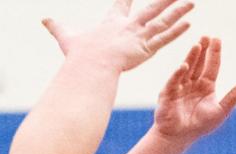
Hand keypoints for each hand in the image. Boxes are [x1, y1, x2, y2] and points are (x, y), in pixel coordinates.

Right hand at [42, 0, 194, 72]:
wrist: (89, 66)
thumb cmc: (78, 54)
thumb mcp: (66, 37)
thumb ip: (56, 27)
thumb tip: (43, 19)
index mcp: (112, 22)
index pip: (123, 4)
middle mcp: (128, 26)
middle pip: (150, 8)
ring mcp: (138, 37)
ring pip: (162, 20)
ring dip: (178, 11)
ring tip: (192, 2)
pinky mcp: (145, 49)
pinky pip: (164, 38)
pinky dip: (177, 31)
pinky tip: (189, 23)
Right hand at [153, 36, 235, 142]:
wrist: (179, 137)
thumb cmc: (200, 126)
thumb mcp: (222, 110)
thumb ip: (235, 95)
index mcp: (206, 86)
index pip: (212, 66)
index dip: (214, 53)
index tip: (217, 39)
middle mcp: (193, 83)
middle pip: (199, 63)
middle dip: (202, 50)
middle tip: (206, 36)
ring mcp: (179, 86)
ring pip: (187, 68)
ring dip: (192, 57)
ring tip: (197, 45)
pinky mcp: (167, 93)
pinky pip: (173, 81)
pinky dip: (178, 73)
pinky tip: (185, 66)